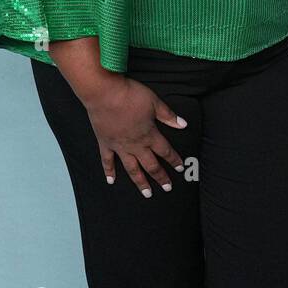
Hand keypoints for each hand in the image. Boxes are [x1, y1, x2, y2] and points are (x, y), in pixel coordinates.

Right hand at [82, 76, 186, 196]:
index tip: (180, 168)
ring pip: (132, 169)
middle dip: (161, 177)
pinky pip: (107, 161)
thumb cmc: (130, 95)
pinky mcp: (105, 143)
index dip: (174, 160)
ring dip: (140, 182)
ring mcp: (119, 146)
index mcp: (149, 135)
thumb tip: (183, 124)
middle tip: (167, 188)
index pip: (165, 151)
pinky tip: (111, 181)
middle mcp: (136, 145)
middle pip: (151, 165)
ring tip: (147, 194)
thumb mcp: (154, 102)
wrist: (104, 93)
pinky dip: (109, 172)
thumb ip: (168, 115)